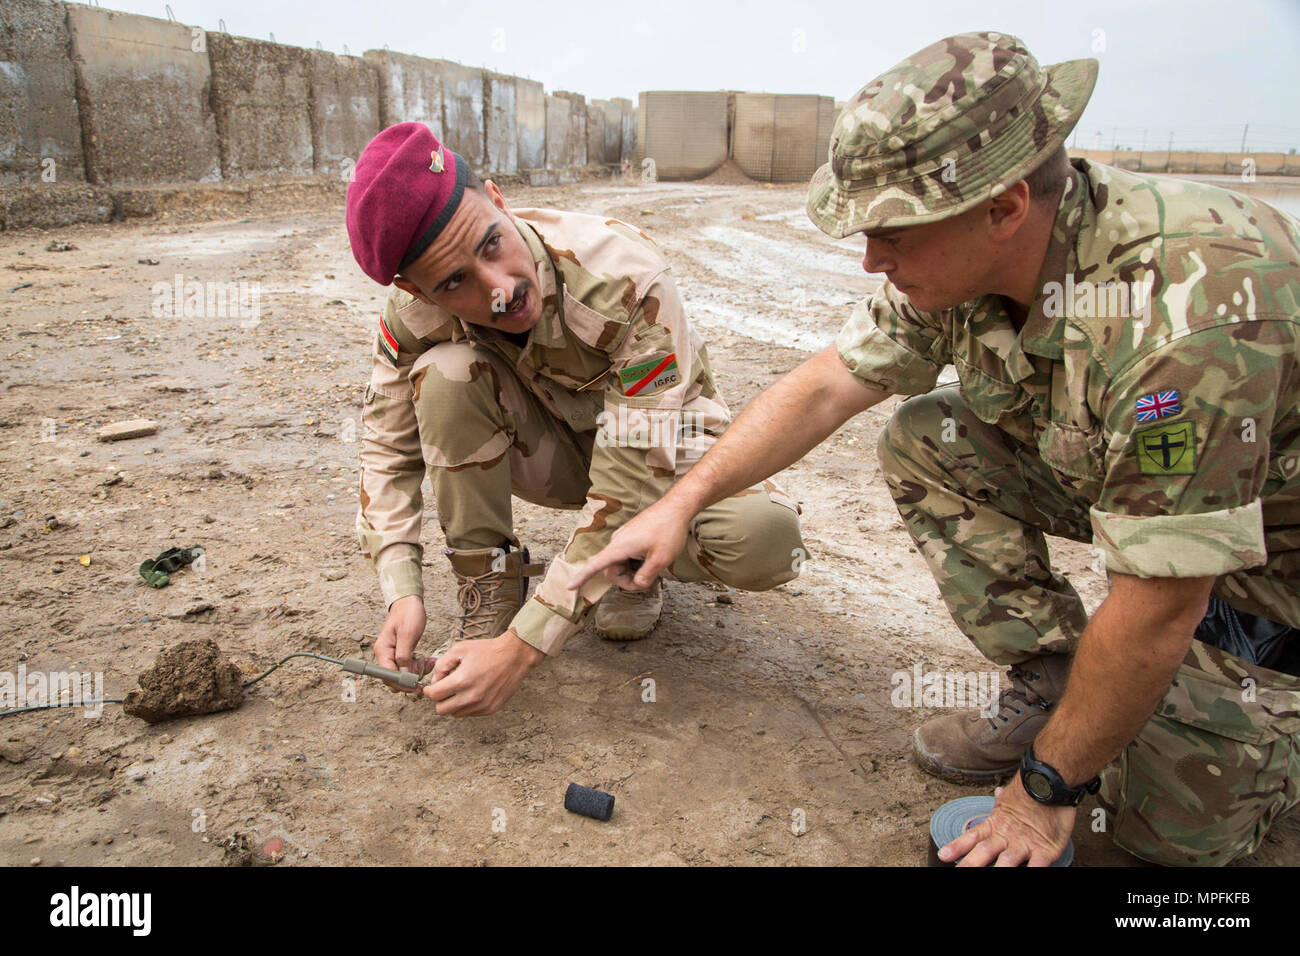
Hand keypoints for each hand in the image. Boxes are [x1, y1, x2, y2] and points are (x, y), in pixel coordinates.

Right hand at [374, 594, 430, 694]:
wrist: (409, 601)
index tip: (415, 686)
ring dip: (416, 672)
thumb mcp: (408, 634)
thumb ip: (404, 655)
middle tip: (425, 676)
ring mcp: (391, 653)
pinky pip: (407, 665)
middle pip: (394, 677)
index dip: (401, 684)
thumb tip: (403, 674)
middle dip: (410, 679)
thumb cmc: (408, 614)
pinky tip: (428, 661)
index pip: (388, 676)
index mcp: (383, 650)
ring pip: (402, 673)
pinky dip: (418, 665)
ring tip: (430, 664)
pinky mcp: (400, 652)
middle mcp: (384, 654)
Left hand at [423, 630, 544, 715]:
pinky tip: (473, 691)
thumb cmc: (488, 651)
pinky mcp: (491, 709)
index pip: (434, 696)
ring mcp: (482, 705)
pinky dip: (467, 705)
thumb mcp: (460, 649)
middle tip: (445, 689)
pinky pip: (470, 713)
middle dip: (439, 699)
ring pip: (456, 714)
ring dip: (454, 703)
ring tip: (461, 689)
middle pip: (441, 710)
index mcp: (461, 681)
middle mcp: (471, 697)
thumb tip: (435, 681)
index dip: (429, 690)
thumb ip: (442, 665)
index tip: (432, 687)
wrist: (515, 656)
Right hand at [567, 497, 690, 590]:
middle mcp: (618, 541)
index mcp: (620, 547)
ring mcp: (624, 537)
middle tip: (647, 581)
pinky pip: (627, 554)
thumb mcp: (661, 560)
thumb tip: (637, 584)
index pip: (595, 565)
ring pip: (621, 563)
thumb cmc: (668, 530)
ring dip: (633, 570)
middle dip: (626, 580)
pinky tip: (652, 556)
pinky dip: (636, 561)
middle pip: (612, 570)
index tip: (569, 586)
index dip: (582, 577)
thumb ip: (646, 576)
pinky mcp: (631, 535)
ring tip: (653, 565)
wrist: (676, 507)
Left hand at [938, 776, 1076, 866]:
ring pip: (1007, 861)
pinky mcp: (1045, 849)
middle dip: (971, 864)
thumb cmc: (1032, 792)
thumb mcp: (1013, 797)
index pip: (972, 836)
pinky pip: (1037, 866)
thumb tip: (997, 793)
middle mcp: (1007, 835)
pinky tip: (1026, 876)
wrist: (1051, 783)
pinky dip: (1031, 873)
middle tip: (959, 872)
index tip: (943, 855)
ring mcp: (1025, 843)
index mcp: (997, 824)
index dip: (957, 847)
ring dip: (998, 871)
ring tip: (988, 877)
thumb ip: (1003, 801)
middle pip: (984, 851)